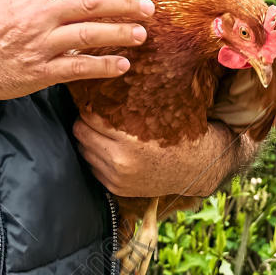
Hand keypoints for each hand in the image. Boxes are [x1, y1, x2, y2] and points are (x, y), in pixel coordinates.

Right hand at [0, 0, 153, 102]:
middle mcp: (39, 16)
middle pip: (90, 4)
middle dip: (124, 4)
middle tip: (148, 7)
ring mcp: (40, 44)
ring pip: (89, 35)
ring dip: (120, 33)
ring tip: (141, 34)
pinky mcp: (39, 72)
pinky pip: (78, 68)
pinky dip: (103, 66)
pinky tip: (122, 65)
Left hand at [73, 106, 235, 198]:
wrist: (194, 168)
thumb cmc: (175, 136)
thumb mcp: (155, 117)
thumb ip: (127, 106)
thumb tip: (100, 85)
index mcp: (129, 143)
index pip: (89, 118)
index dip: (88, 107)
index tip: (91, 101)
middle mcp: (120, 163)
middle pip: (81, 134)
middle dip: (84, 123)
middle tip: (91, 114)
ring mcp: (116, 178)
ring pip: (83, 151)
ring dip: (87, 140)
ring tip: (98, 131)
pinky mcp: (115, 189)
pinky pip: (92, 167)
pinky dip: (95, 157)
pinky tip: (106, 148)